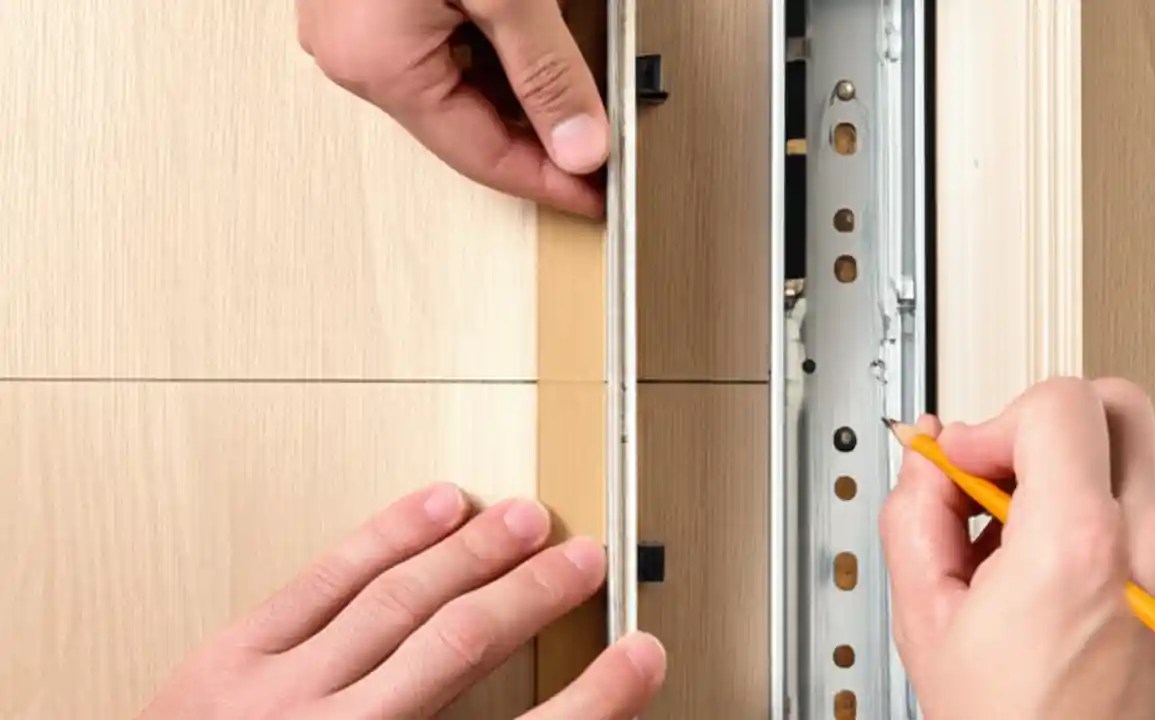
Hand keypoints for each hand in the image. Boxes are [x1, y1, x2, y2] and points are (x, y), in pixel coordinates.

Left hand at [142, 484, 664, 718]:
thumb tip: (515, 713)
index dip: (594, 698)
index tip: (639, 660)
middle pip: (462, 644)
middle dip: (535, 596)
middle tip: (586, 562)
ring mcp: (278, 693)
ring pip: (399, 599)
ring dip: (473, 552)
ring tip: (526, 518)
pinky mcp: (231, 658)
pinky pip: (324, 580)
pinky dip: (388, 536)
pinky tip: (433, 506)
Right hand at [297, 0, 607, 216]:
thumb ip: (546, 69)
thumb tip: (580, 145)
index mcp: (380, 67)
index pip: (481, 155)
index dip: (549, 178)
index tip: (597, 191)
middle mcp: (354, 55)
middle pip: (466, 124)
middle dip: (535, 132)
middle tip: (596, 142)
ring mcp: (350, 26)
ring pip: (451, 83)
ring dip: (513, 88)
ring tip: (568, 81)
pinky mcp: (362, 0)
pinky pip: (432, 46)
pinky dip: (484, 49)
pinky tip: (522, 39)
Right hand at [881, 378, 1154, 719]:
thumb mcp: (926, 620)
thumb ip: (914, 513)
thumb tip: (929, 455)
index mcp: (1078, 551)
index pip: (1059, 405)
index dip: (997, 418)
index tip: (970, 457)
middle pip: (1122, 405)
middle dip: (1049, 424)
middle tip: (1007, 471)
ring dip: (1092, 464)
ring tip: (1041, 523)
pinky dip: (1131, 510)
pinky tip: (1084, 557)